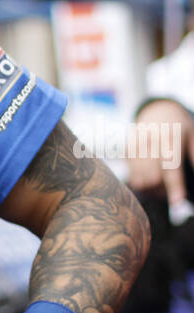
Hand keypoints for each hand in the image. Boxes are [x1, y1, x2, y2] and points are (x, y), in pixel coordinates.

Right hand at [128, 99, 193, 214]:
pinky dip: (142, 185)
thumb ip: (193, 156)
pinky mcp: (126, 152)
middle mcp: (150, 141)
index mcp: (170, 136)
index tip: (177, 202)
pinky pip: (132, 178)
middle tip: (170, 192)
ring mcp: (135, 146)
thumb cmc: (179, 127)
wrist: (157, 110)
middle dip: (163, 191)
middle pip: (153, 178)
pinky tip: (150, 180)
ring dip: (152, 191)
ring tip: (161, 186)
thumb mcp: (192, 135)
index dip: (174, 186)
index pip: (171, 166)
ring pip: (140, 181)